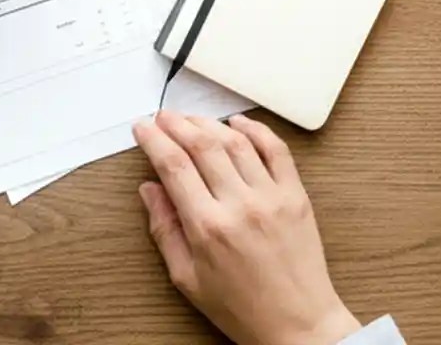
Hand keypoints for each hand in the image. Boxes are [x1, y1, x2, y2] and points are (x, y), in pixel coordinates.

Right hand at [134, 111, 360, 344]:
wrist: (297, 323)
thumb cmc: (242, 308)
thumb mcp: (187, 278)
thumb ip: (164, 230)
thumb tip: (149, 190)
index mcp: (208, 228)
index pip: (173, 166)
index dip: (154, 140)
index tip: (143, 128)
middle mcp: (240, 206)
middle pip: (202, 146)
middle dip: (177, 124)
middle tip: (163, 117)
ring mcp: (271, 197)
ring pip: (236, 142)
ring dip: (210, 123)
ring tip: (192, 119)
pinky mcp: (295, 196)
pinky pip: (276, 150)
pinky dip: (256, 130)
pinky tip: (238, 123)